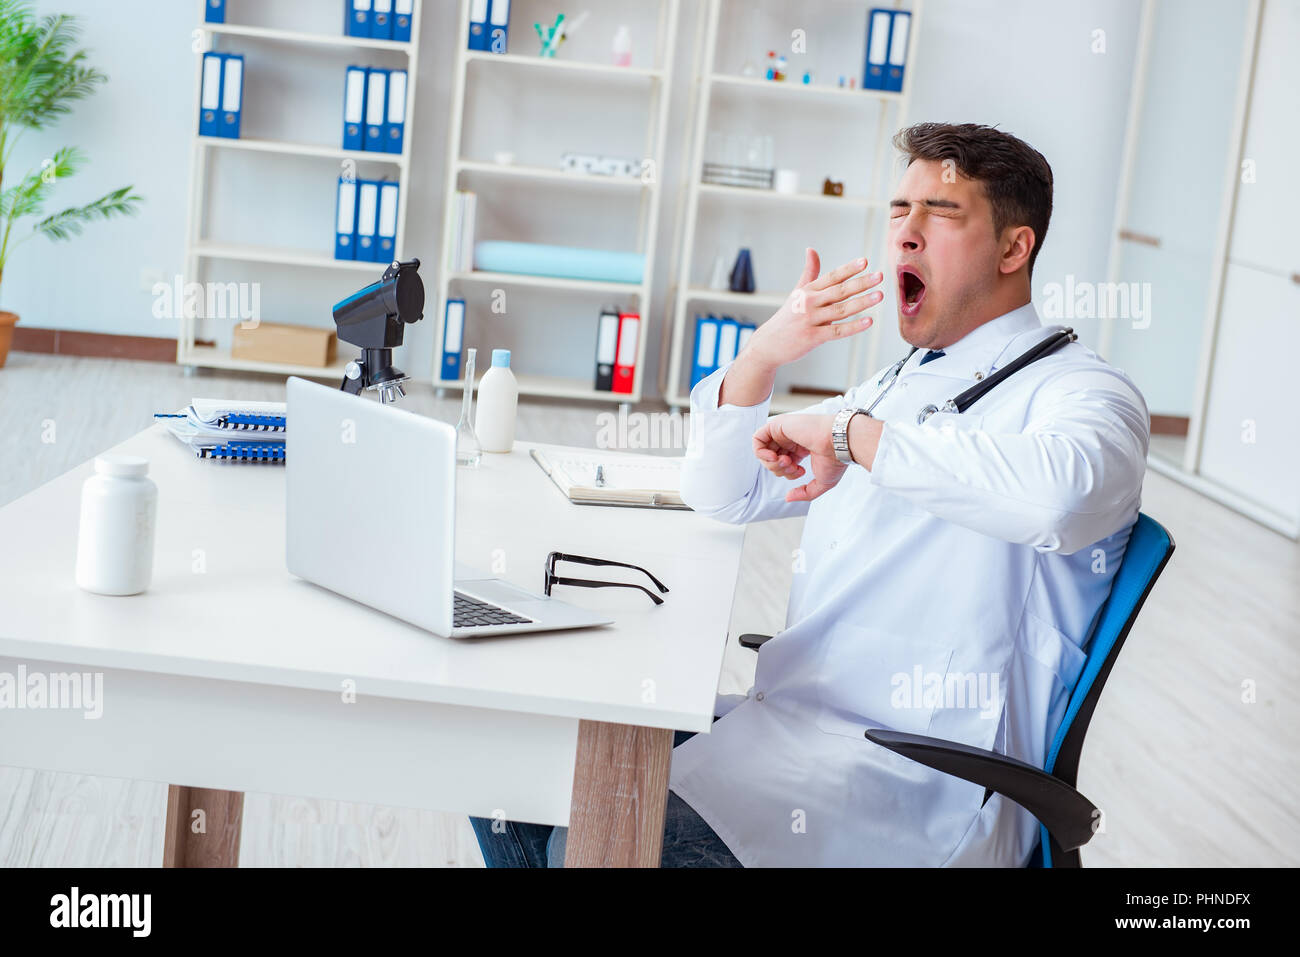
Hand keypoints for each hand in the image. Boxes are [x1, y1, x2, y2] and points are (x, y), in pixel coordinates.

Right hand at [742, 249, 884, 370]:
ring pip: (840, 310)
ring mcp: (810, 320)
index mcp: (807, 291)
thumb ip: (809, 272)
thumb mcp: (796, 293)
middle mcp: (809, 303)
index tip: (865, 261)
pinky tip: (868, 321)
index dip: (849, 269)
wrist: (768, 344)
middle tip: (879, 276)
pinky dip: (853, 326)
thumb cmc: (786, 318)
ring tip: (879, 295)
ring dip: (862, 302)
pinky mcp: (812, 337)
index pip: (831, 277)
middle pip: (839, 291)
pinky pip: (837, 332)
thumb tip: (811, 249)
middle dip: (861, 282)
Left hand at [752, 413, 845, 502]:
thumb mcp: (822, 483)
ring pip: (763, 451)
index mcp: (801, 449)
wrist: (839, 443)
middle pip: (771, 460)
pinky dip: (760, 452)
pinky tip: (774, 457)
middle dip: (779, 470)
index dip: (787, 474)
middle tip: (792, 467)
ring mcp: (784, 431)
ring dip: (771, 463)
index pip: (783, 464)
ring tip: (785, 462)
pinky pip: (757, 439)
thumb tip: (788, 498)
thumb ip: (805, 493)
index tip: (801, 471)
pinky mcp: (778, 425)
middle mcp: (791, 439)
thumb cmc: (835, 460)